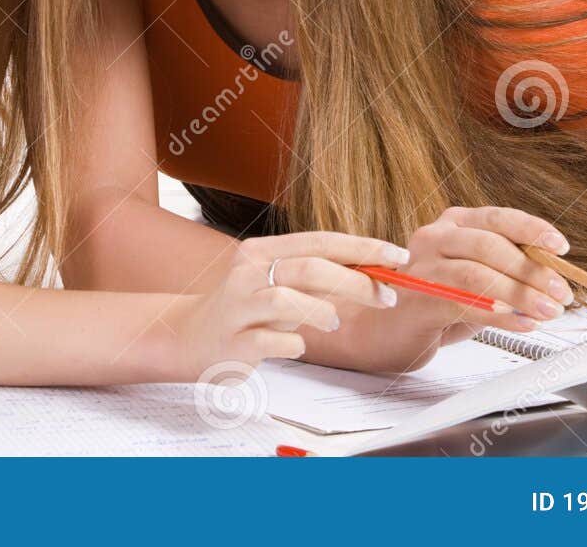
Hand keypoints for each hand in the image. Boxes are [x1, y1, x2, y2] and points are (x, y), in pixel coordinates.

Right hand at [166, 231, 404, 381]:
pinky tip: (298, 344)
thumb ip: (315, 274)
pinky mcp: (235, 342)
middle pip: (309, 268)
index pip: (320, 241)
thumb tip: (373, 269)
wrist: (188, 337)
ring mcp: (238, 308)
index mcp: (262, 251)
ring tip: (335, 321)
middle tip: (387, 297)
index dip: (363, 247)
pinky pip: (274, 341)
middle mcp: (247, 273)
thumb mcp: (275, 282)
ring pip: (287, 300)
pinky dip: (295, 343)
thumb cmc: (245, 309)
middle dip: (356, 281)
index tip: (399, 256)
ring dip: (323, 312)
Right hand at [326, 206, 577, 372]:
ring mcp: (421, 266)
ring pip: (478, 273)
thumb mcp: (475, 278)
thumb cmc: (434, 301)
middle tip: (560, 293)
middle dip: (532, 270)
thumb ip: (506, 272)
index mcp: (452, 224)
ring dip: (520, 294)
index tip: (561, 247)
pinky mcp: (416, 299)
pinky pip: (466, 304)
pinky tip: (522, 324)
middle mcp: (434, 237)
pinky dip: (501, 315)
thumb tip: (553, 279)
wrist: (385, 329)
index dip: (532, 229)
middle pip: (490, 245)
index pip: (498, 218)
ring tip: (548, 312)